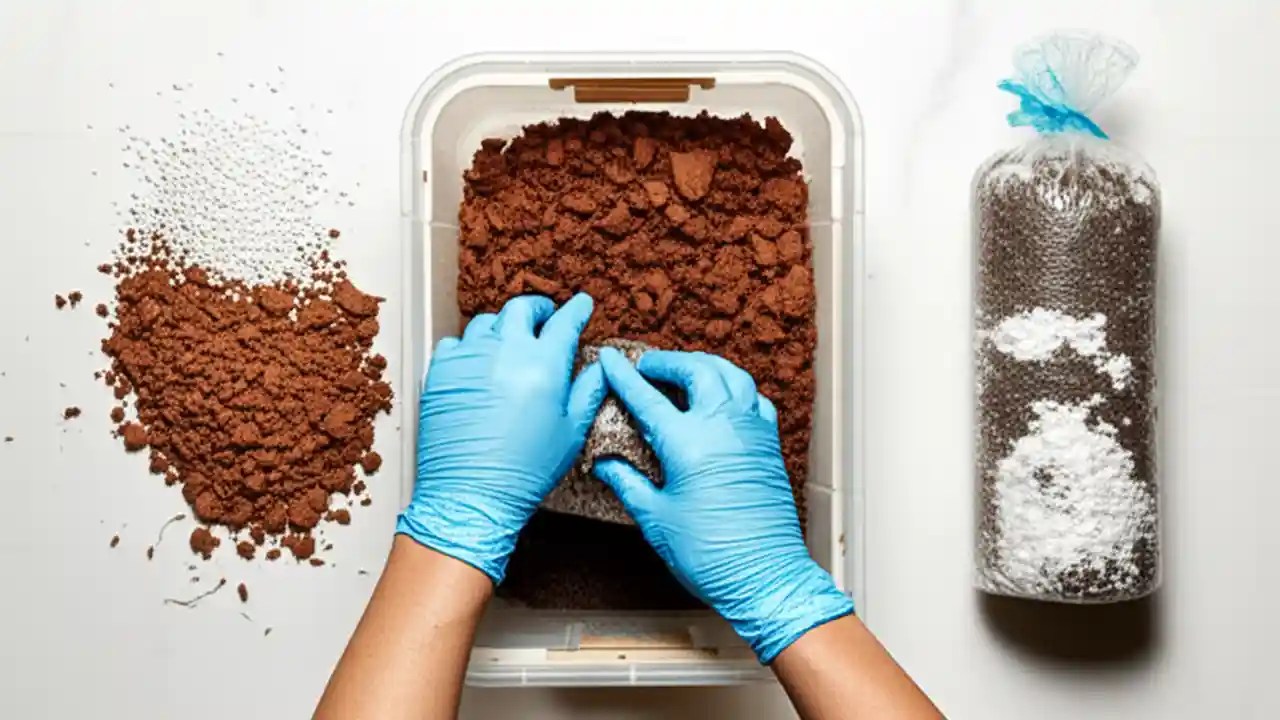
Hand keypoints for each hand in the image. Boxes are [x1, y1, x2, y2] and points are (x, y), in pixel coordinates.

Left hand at [397, 294, 605, 583]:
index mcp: (544, 365)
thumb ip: (588, 390)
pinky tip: (478, 364)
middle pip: (522, 309)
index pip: (565, 321)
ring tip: (510, 343)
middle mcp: (506, 351)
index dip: (577, 310)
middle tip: (545, 317)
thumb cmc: (526, 469)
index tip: (582, 305)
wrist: (470, 494)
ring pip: (487, 322)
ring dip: (504, 327)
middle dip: (538, 308)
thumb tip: (602, 364)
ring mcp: (469, 358)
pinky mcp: (441, 371)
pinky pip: (456, 343)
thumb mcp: (571, 432)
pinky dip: (470, 347)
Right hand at [594, 349, 852, 663]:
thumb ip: (628, 482)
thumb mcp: (656, 518)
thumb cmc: (708, 552)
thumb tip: (603, 465)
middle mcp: (722, 425)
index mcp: (687, 442)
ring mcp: (751, 431)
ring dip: (704, 366)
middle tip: (648, 367)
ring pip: (731, 375)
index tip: (610, 359)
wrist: (764, 576)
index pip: (648, 397)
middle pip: (696, 371)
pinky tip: (722, 398)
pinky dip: (734, 387)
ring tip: (684, 372)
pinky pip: (753, 398)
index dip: (624, 376)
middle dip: (669, 362)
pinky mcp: (768, 444)